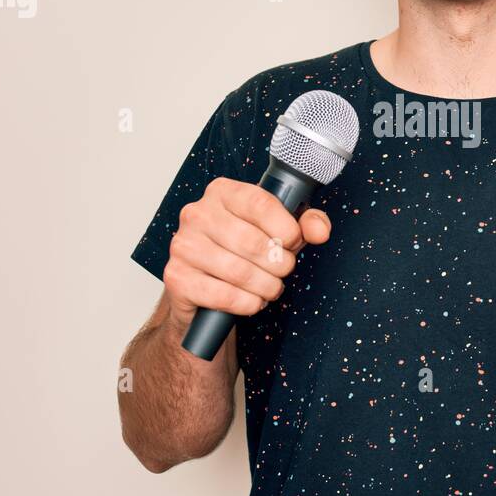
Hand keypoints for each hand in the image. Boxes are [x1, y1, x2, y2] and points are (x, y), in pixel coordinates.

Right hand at [163, 176, 331, 325]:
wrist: (202, 290)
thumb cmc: (241, 252)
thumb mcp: (277, 230)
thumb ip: (305, 224)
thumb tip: (319, 230)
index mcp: (222, 192)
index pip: (260, 204)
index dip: (286, 229)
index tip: (295, 242)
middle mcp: (197, 214)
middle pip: (253, 242)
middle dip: (279, 264)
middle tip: (282, 270)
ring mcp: (183, 245)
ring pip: (240, 272)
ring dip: (266, 286)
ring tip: (270, 287)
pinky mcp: (177, 277)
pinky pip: (224, 295)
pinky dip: (247, 303)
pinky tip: (251, 300)